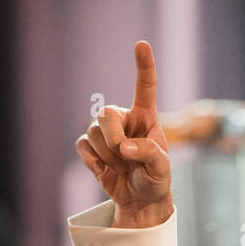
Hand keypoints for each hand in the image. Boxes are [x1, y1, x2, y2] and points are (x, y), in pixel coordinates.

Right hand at [75, 40, 171, 227]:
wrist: (140, 200)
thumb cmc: (155, 179)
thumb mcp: (162, 169)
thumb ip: (148, 153)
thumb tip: (124, 148)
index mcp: (145, 117)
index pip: (145, 87)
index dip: (144, 65)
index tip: (142, 44)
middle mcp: (123, 119)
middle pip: (105, 113)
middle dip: (113, 138)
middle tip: (125, 157)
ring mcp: (105, 132)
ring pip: (92, 133)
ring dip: (108, 156)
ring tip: (121, 167)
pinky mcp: (91, 147)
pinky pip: (82, 146)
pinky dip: (94, 162)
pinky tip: (106, 169)